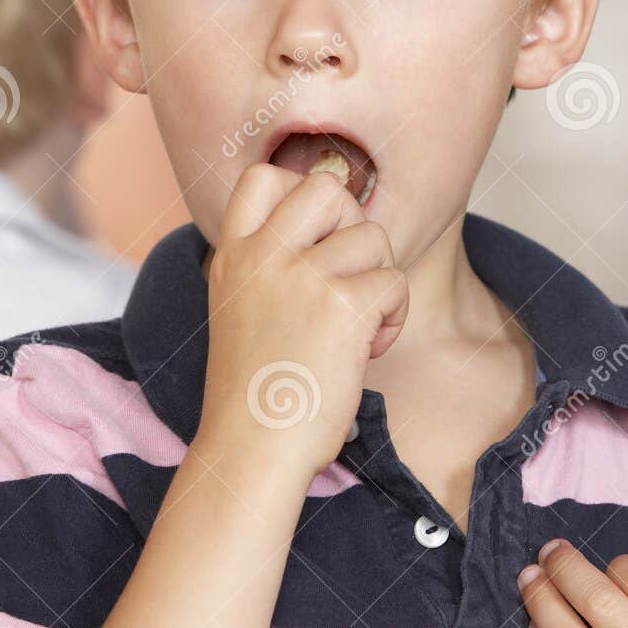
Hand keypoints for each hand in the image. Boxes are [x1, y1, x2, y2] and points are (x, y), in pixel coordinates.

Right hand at [198, 163, 408, 478]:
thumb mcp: (240, 311)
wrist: (251, 450)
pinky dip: (392, 318)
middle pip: (327, 188)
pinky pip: (394, 282)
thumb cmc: (254, 394)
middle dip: (353, 225)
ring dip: (378, 279)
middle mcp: (264, 256)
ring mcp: (302, 276)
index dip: (301, 192)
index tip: (315, 238)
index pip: (263, 177)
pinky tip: (366, 350)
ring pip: (373, 237)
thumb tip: (332, 236)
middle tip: (348, 274)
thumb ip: (270, 269)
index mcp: (233, 256)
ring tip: (357, 325)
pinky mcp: (342, 306)